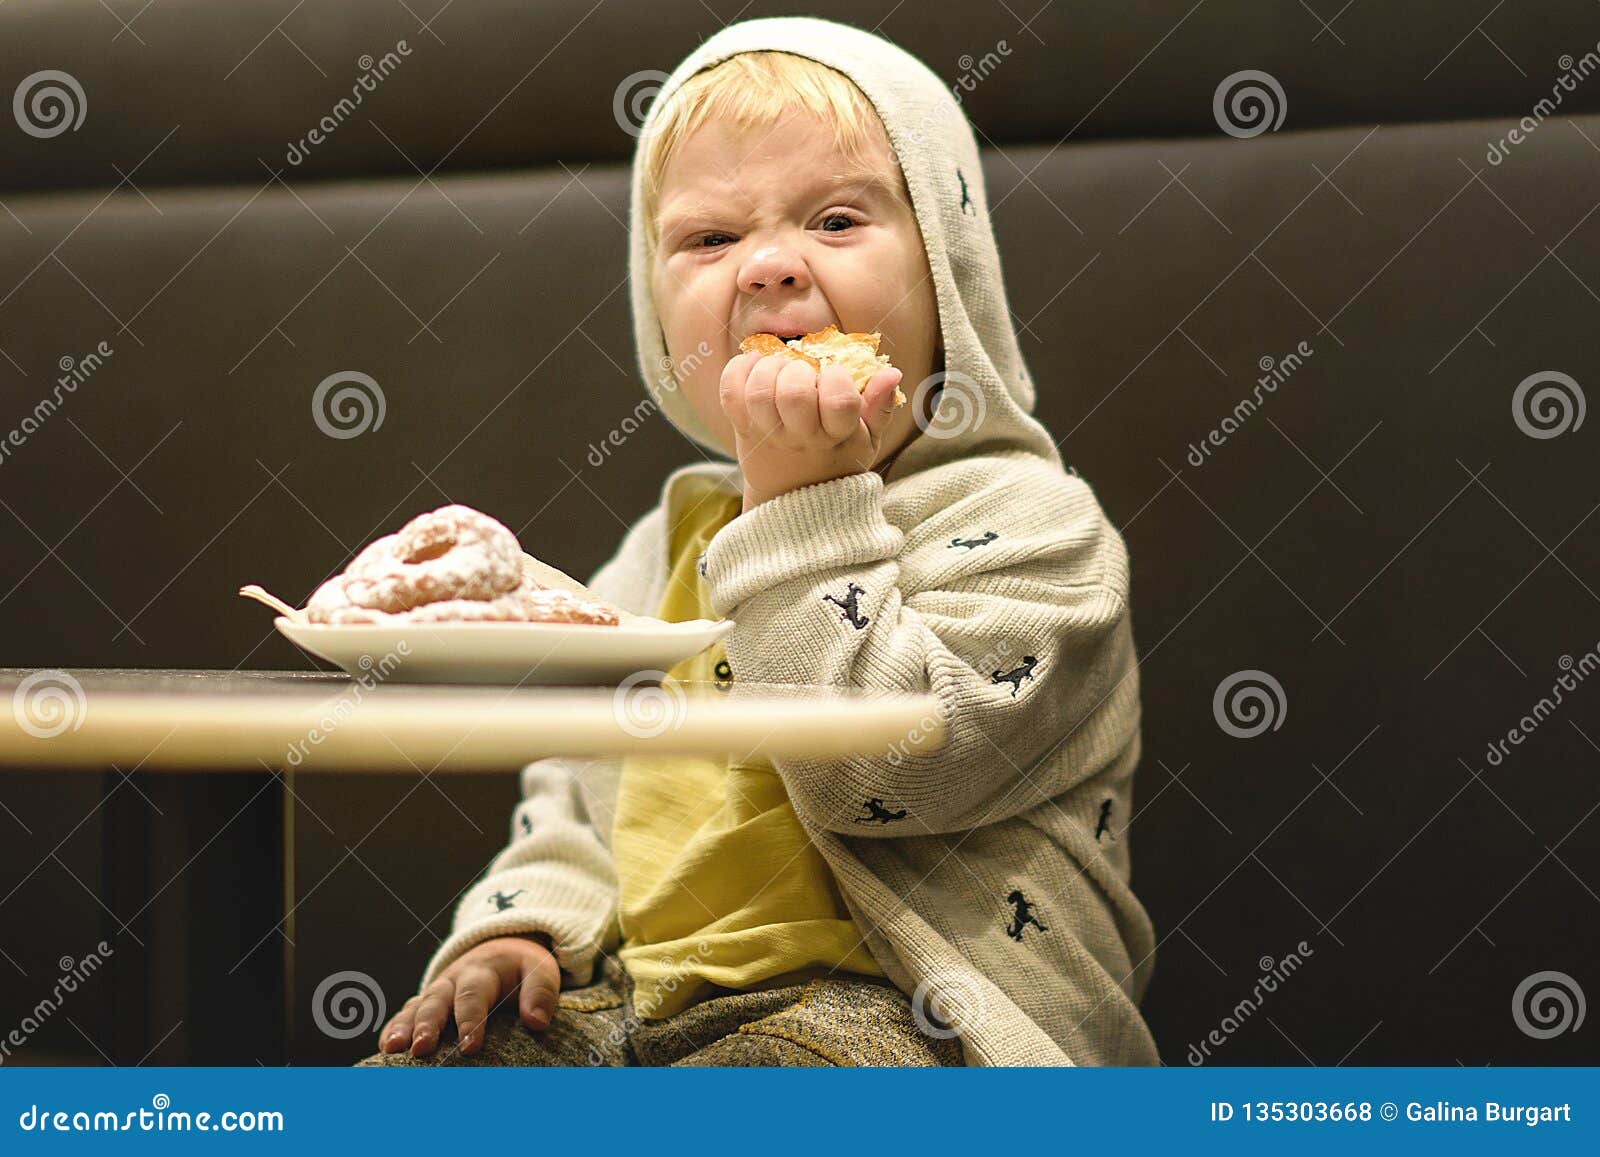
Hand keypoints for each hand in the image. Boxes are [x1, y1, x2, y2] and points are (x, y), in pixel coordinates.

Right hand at [378, 933, 558, 1057]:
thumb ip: (540, 993)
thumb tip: (537, 1022)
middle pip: (437, 1000)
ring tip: (393, 1048)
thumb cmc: (522, 970)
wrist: (500, 951)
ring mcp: (437, 991)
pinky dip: (394, 1027)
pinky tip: (385, 1047)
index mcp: (482, 971)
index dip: (471, 1021)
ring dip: (403, 1026)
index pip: (474, 995)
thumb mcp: (539, 972)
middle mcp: (453, 980)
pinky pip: (406, 1012)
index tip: (469, 1047)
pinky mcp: (426, 1002)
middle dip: (428, 1024)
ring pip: (416, 1006)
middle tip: (421, 1049)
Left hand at [719, 351, 904, 510]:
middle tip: (803, 372)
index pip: (839, 401)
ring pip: (759, 392)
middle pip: (794, 394)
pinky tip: (755, 365)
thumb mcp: (868, 438)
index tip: (835, 374)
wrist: (794, 496)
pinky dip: (738, 370)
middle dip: (799, 371)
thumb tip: (891, 372)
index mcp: (837, 436)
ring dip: (768, 368)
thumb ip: (879, 406)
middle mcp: (800, 437)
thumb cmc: (837, 458)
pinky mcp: (742, 428)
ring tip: (779, 367)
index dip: (837, 378)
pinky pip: (730, 393)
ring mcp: (767, 434)